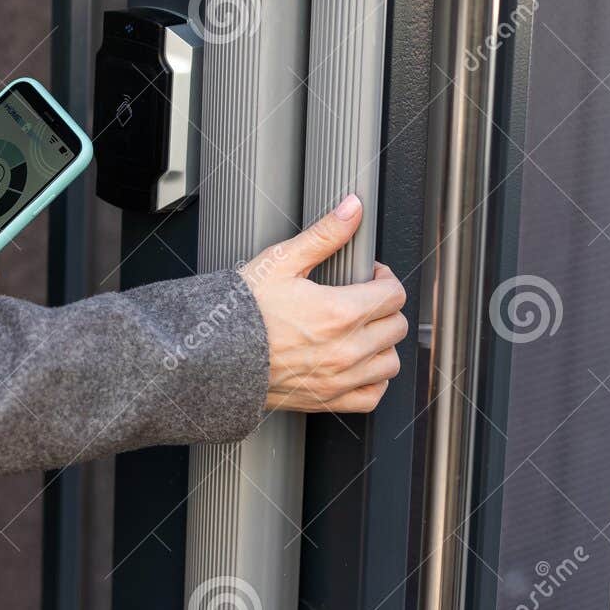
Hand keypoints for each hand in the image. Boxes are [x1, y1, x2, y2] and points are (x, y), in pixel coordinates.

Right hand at [239, 194, 408, 412]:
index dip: (384, 278)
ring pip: (390, 362)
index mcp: (339, 312)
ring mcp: (338, 378)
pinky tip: (358, 363)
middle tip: (363, 298)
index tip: (369, 276)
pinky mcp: (327, 399)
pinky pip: (372, 396)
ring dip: (383, 344)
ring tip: (362, 330)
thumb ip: (324, 234)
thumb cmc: (242, 310)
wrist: (212, 354)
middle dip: (385, 307)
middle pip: (396, 326)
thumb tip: (352, 209)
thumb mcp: (281, 261)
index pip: (394, 294)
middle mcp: (345, 350)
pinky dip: (373, 380)